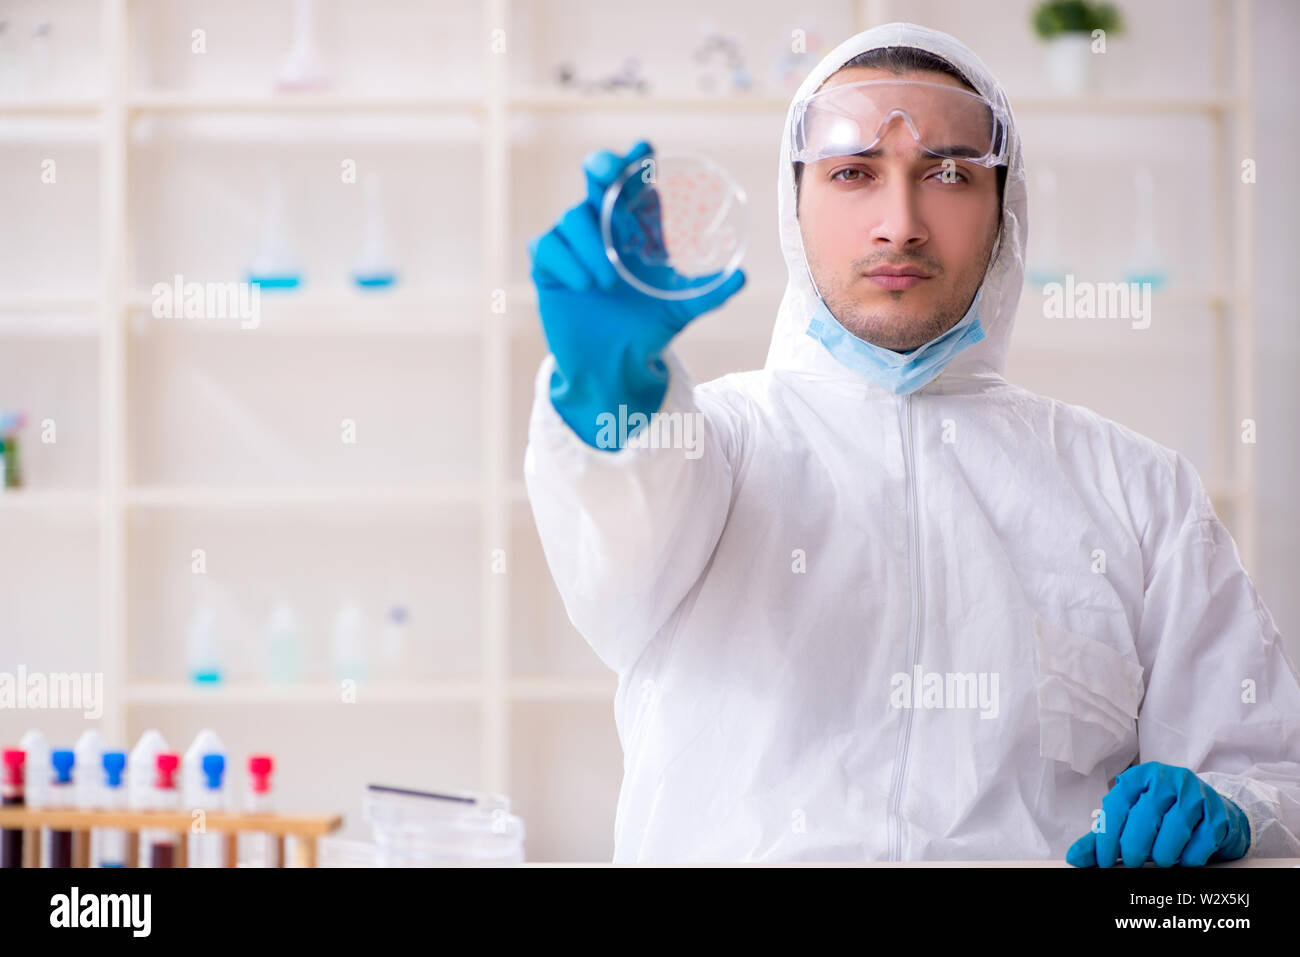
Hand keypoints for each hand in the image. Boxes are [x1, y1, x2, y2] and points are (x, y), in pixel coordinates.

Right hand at [527, 140, 745, 449]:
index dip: (637, 159)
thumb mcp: (681, 310)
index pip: (635, 181)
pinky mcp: (548, 265)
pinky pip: (549, 247)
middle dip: (602, 166)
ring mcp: (572, 243)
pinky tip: (585, 286)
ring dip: (591, 244)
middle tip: (610, 174)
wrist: (613, 364)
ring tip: (607, 281)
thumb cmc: (646, 327)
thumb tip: (742, 277)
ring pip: (572, 218)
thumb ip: (709, 293)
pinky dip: (567, 262)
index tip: (645, 148)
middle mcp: (602, 225)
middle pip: (595, 177)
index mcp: (636, 226)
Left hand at [1066, 761, 1250, 866]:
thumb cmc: (1163, 815)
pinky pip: (1200, 845)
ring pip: (1173, 832)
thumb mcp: (1130, 819)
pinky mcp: (1218, 815)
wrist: (1212, 810)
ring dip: (1164, 855)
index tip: (1105, 860)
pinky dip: (1188, 859)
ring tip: (1161, 858)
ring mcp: (1196, 795)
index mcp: (1140, 776)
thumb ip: (1103, 835)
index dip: (1108, 836)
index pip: (1118, 804)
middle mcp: (1168, 780)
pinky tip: (1184, 856)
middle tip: (1133, 862)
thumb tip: (1075, 857)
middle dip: (1135, 848)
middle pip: (1145, 819)